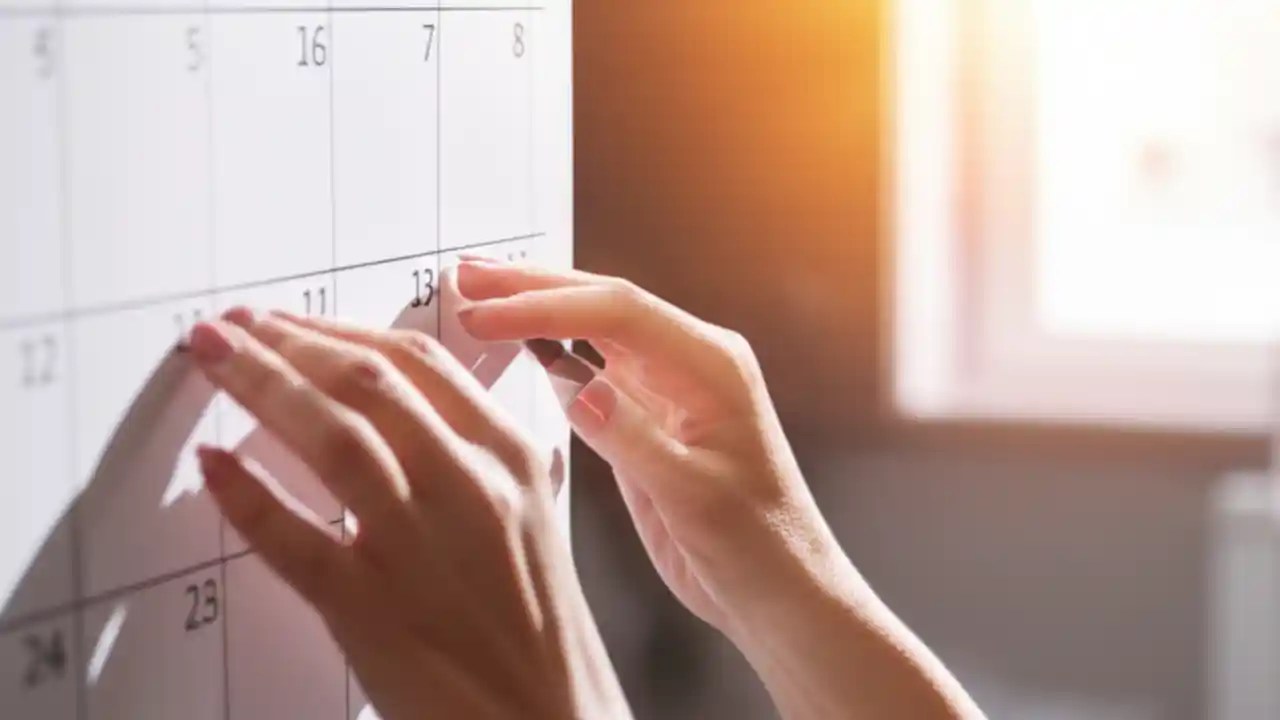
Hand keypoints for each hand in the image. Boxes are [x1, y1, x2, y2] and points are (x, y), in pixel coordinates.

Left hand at [187, 309, 630, 719]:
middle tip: (232, 325)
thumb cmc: (540, 625)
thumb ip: (498, 459)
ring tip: (213, 356)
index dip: (340, 328)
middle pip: (367, 382)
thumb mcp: (535, 519)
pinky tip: (214, 465)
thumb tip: (456, 415)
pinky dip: (247, 495)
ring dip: (261, 384)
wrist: (548, 717)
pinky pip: (294, 538)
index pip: (418, 360)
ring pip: (331, 438)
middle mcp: (468, 486)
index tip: (291, 318)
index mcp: (510, 457)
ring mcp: (417, 544)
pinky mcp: (370, 606)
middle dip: (289, 341)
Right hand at [456, 261, 983, 719]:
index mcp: (711, 366)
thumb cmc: (758, 545)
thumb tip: (574, 384)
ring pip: (593, 331)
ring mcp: (667, 387)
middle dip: (533, 286)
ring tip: (480, 294)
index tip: (488, 312)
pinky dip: (550, 350)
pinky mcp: (647, 417)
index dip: (547, 305)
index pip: (618, 313)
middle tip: (470, 275)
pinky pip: (593, 369)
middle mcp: (690, 363)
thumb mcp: (693, 496)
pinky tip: (518, 340)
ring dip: (537, 310)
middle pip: (602, 305)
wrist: (779, 588)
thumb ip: (632, 439)